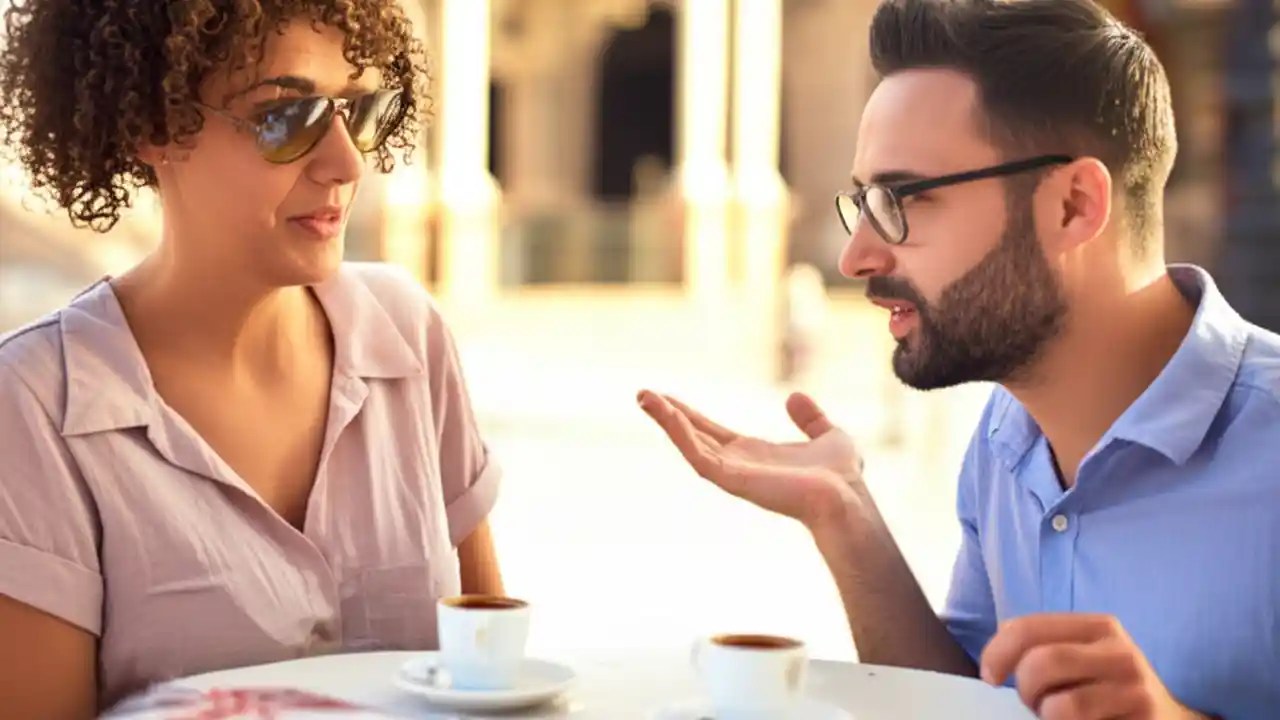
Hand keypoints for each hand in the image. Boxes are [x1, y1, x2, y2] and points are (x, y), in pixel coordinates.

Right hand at [636, 390, 864, 529]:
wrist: (846, 498)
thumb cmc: (841, 477)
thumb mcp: (828, 435)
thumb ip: (811, 419)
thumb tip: (794, 397)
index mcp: (753, 454)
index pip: (711, 432)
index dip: (690, 415)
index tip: (667, 397)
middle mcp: (737, 464)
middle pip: (693, 436)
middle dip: (668, 415)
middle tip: (643, 393)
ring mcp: (732, 473)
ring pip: (689, 445)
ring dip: (666, 421)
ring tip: (644, 397)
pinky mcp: (731, 479)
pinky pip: (697, 455)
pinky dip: (679, 433)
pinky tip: (666, 412)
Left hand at [981, 614, 1208, 719]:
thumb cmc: (1108, 690)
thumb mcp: (1081, 656)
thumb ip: (1042, 646)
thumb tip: (995, 657)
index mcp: (1100, 627)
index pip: (1027, 629)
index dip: (996, 653)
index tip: (990, 677)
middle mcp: (1121, 654)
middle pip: (1040, 664)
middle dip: (1025, 690)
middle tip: (1035, 703)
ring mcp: (1136, 693)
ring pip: (1060, 707)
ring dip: (1046, 718)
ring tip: (1059, 718)